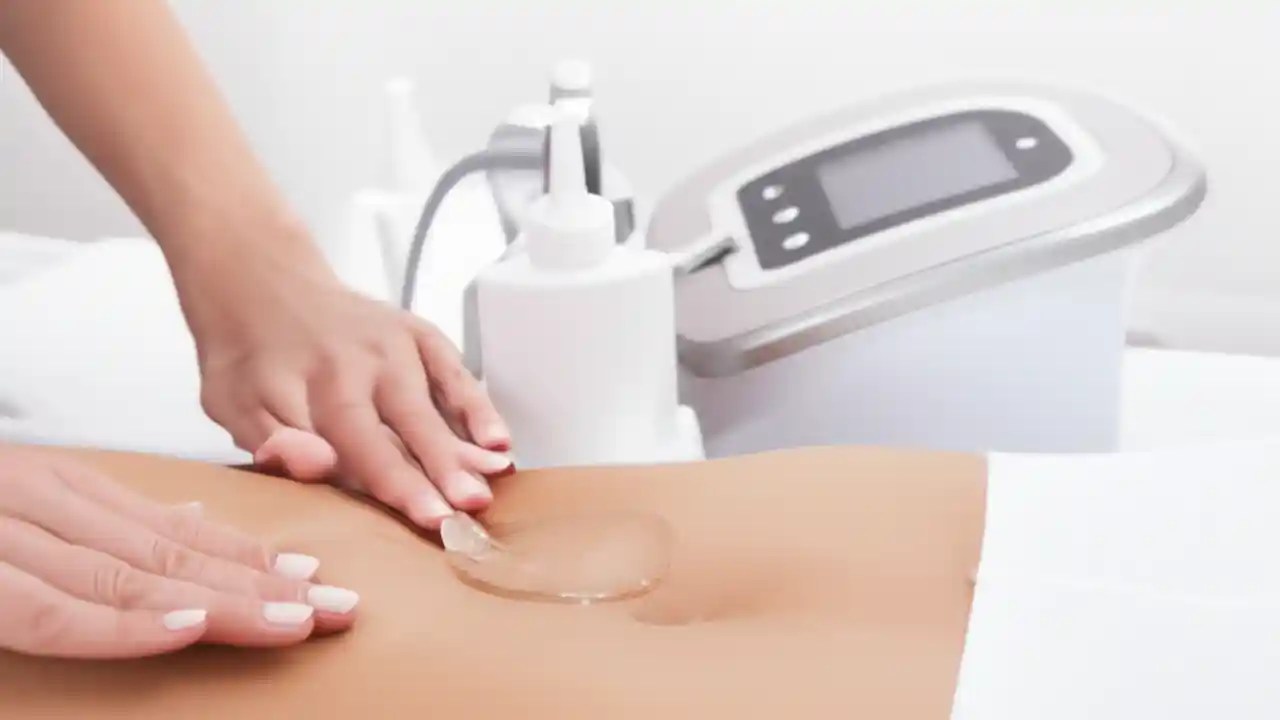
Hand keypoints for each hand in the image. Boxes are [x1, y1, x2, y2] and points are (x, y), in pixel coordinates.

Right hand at [0, 445, 357, 658]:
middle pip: (168, 553)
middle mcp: (42, 502)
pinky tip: (190, 627)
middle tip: (337, 605)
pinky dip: (125, 622)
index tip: (311, 575)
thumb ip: (104, 517)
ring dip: (221, 602)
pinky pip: (55, 611)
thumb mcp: (21, 501)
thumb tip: (192, 518)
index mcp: (59, 486)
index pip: (169, 528)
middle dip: (260, 584)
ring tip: (296, 620)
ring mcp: (6, 537)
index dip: (245, 555)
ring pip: (131, 578)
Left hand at [183, 256, 511, 529]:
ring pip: (433, 402)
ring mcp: (392, 345)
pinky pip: (455, 372)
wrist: (264, 286)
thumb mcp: (231, 405)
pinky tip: (500, 439)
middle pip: (404, 424)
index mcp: (306, 384)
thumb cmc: (250, 363)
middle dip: (440, 468)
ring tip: (495, 479)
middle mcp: (355, 361)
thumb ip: (271, 439)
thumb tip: (317, 464)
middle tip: (471, 507)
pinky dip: (479, 404)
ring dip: (465, 443)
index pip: (357, 443)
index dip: (396, 482)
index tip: (429, 516)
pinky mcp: (419, 335)